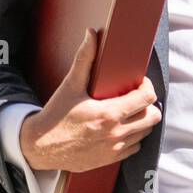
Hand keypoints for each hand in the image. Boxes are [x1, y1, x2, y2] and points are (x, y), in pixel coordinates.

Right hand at [20, 28, 160, 172]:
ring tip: (129, 111)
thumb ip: (84, 58)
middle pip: (153, 117)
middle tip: (136, 98)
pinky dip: (132, 137)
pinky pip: (135, 148)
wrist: (40, 146)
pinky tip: (121, 128)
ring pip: (146, 133)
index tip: (138, 83)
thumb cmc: (56, 114)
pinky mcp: (110, 159)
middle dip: (148, 105)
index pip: (147, 98)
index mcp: (109, 113)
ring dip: (141, 120)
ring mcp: (114, 148)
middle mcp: (115, 133)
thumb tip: (91, 33)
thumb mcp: (70, 85)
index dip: (147, 87)